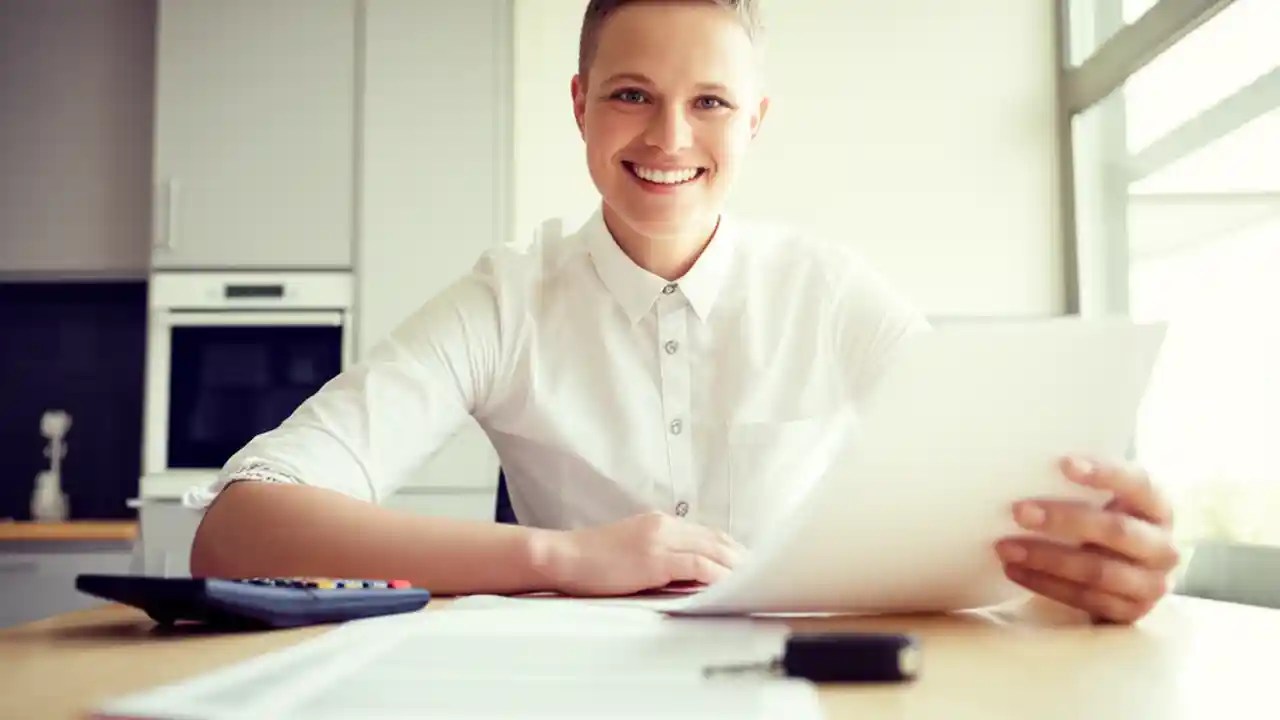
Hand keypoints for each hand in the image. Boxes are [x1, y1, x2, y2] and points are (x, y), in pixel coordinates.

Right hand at [539, 512, 744, 596]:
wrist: (562, 557)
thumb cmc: (590, 561)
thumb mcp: (631, 552)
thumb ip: (660, 558)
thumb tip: (689, 577)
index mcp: (660, 522)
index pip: (707, 534)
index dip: (732, 549)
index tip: (748, 564)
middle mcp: (665, 525)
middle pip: (717, 539)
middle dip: (742, 558)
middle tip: (763, 574)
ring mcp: (661, 539)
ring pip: (713, 551)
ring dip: (737, 568)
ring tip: (755, 584)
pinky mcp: (655, 558)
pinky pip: (698, 567)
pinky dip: (718, 576)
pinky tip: (730, 587)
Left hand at [995, 457, 1178, 623]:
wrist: (1129, 573)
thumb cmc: (1106, 523)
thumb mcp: (1106, 502)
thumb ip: (1083, 488)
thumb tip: (1025, 469)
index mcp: (1158, 508)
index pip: (1139, 484)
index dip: (1106, 474)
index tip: (1064, 463)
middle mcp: (1163, 547)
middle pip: (1116, 531)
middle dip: (1064, 520)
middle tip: (1019, 511)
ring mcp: (1151, 584)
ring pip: (1097, 571)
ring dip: (1046, 558)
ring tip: (1006, 547)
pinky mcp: (1130, 612)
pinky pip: (1084, 599)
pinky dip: (1045, 584)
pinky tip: (1014, 570)